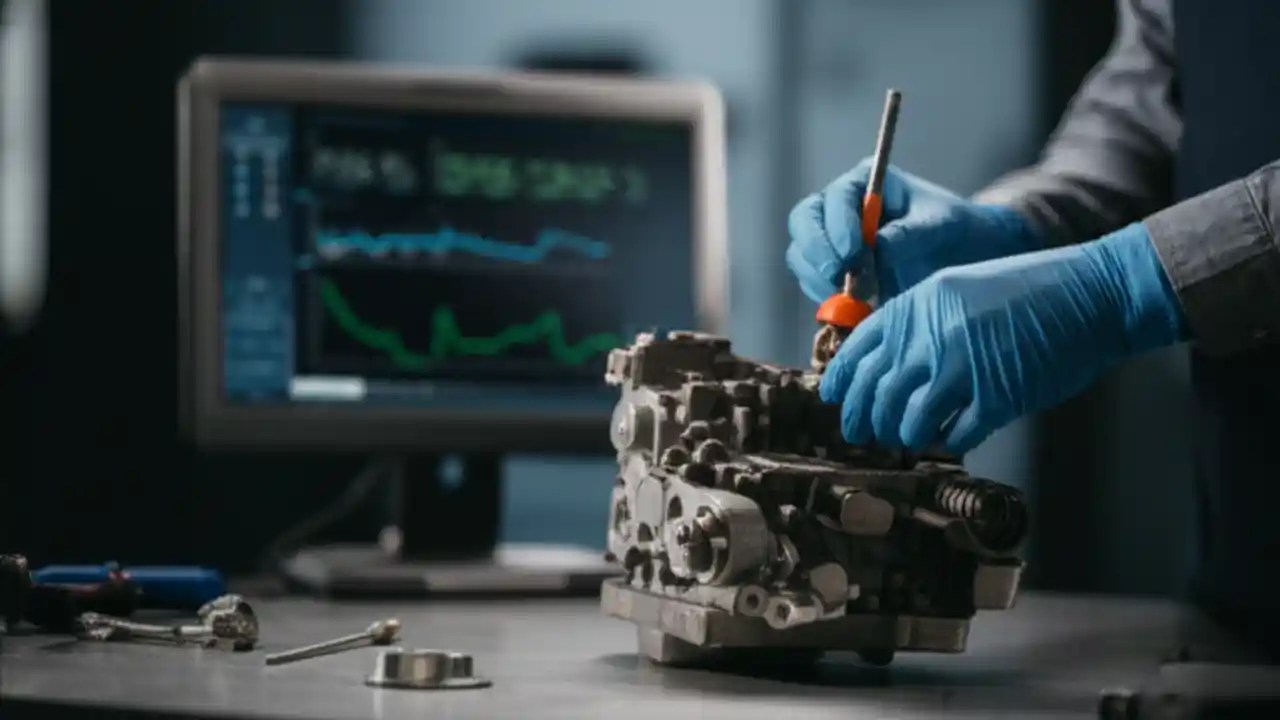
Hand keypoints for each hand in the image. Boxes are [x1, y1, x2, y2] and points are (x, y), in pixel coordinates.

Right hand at [786, 157, 1041, 302]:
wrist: (962, 255)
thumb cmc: (954, 228)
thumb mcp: (941, 225)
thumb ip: (909, 234)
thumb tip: (876, 248)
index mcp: (865, 183)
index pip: (834, 198)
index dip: (836, 227)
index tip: (852, 256)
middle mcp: (840, 207)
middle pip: (804, 222)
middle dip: (817, 253)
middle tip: (838, 280)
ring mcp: (831, 239)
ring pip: (801, 254)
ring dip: (817, 278)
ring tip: (850, 298)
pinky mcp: (832, 270)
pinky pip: (813, 281)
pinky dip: (824, 296)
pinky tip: (849, 308)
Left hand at [818, 223, 1187, 453]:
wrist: (1091, 293)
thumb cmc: (1026, 290)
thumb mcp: (956, 289)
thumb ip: (918, 322)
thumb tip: (884, 363)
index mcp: (918, 306)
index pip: (859, 352)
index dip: (842, 382)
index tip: (835, 400)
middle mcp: (933, 337)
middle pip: (877, 393)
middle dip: (863, 420)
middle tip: (862, 435)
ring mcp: (965, 368)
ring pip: (909, 421)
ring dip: (903, 435)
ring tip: (906, 438)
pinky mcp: (998, 397)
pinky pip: (956, 434)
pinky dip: (947, 442)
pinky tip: (948, 439)